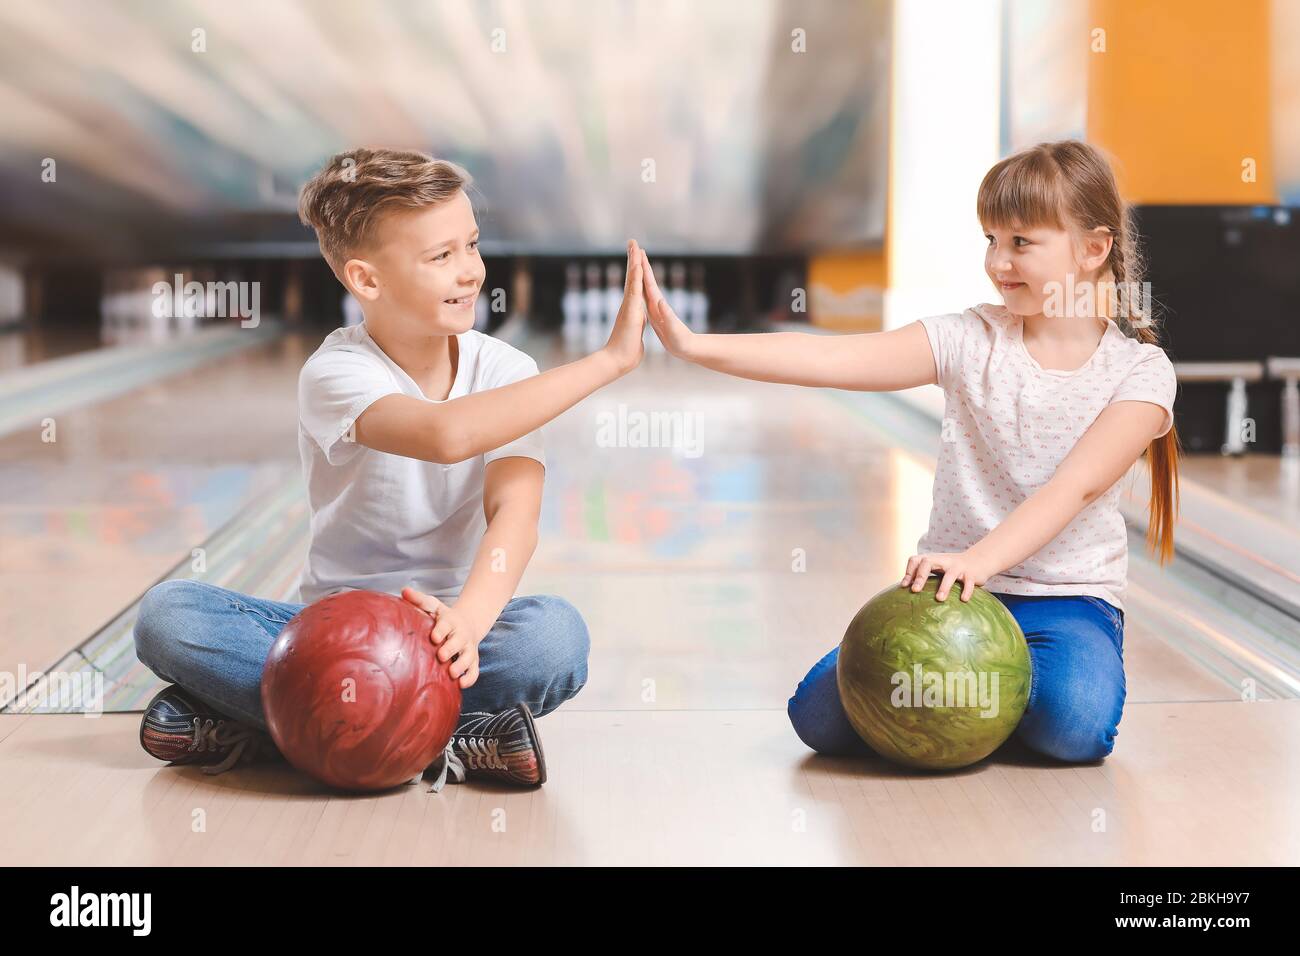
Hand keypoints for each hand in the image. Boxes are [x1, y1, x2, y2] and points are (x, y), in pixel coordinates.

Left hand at [401, 586, 486, 687]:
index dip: (441, 630)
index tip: (434, 637)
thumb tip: (404, 591)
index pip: (446, 624)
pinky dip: (470, 678)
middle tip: (441, 656)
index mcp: (450, 621)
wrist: (468, 623)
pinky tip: (460, 685)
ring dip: (461, 665)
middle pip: (459, 642)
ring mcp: (468, 649)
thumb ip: (419, 600)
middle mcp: (461, 635)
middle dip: (451, 649)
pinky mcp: (473, 661)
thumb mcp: (433, 606)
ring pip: (469, 658)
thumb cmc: (443, 617)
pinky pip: (474, 671)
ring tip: (451, 673)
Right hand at [601, 239, 645, 374]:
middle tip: (633, 242)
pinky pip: (634, 290)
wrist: (618, 362)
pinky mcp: (630, 311)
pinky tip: (638, 265)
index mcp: (634, 309)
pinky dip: (636, 276)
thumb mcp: (635, 336)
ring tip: (635, 246)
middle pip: (632, 277)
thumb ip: (635, 327)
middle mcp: (630, 304)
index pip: (636, 285)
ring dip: (634, 262)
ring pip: (633, 279)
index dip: (637, 270)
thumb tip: (632, 325)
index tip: (637, 256)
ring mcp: (629, 306)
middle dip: (633, 259)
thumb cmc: (626, 353)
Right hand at [640, 250, 694, 357]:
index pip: (649, 283)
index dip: (644, 268)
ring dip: (641, 275)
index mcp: (658, 305)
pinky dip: (641, 290)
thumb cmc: (681, 340)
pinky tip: (639, 288)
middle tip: (635, 248)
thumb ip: (667, 315)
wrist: (688, 348)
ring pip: (646, 287)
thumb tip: (660, 301)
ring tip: (636, 263)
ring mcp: (656, 308)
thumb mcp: (673, 329)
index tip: (639, 252)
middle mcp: (657, 303)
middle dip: (641, 264)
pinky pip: (645, 298)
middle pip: (647, 280)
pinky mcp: (655, 315)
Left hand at [900, 551, 997, 601]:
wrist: (978, 561)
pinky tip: (963, 600)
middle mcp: (944, 561)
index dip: (909, 572)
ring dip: (944, 586)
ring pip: (950, 574)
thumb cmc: (951, 569)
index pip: (916, 560)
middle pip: (928, 562)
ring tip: (939, 599)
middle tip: (915, 590)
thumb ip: (923, 576)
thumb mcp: (937, 569)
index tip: (905, 586)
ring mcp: (958, 566)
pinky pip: (968, 582)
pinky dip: (966, 591)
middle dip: (920, 576)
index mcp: (933, 559)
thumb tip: (904, 590)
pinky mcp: (971, 574)